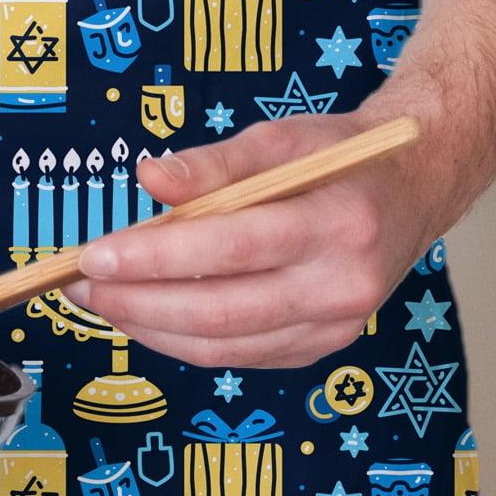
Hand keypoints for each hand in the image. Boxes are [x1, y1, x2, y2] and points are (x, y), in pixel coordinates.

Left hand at [70, 108, 441, 367]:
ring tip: (103, 298)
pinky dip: (184, 339)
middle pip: (222, 311)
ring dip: (151, 327)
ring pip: (225, 345)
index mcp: (339, 222)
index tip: (95, 253)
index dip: (156, 256)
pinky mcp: (322, 348)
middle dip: (139, 302)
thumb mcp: (279, 139)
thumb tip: (148, 178)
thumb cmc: (337, 158)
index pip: (232, 247)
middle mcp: (344, 286)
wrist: (413, 190)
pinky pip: (240, 355)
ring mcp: (337, 327)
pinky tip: (147, 314)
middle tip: (83, 283)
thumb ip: (212, 164)